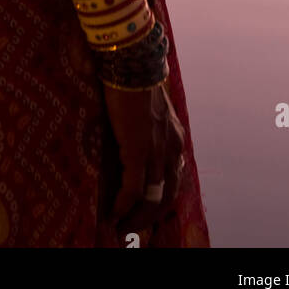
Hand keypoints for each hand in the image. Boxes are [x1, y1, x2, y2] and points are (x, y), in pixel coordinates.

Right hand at [102, 79, 185, 234]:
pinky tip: (113, 212)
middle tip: (130, 227)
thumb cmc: (135, 79)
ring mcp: (157, 150)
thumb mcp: (147, 110)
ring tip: (120, 225)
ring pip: (152, 198)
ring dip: (136, 216)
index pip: (173, 180)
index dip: (159, 201)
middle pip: (166, 196)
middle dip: (149, 217)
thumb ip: (145, 128)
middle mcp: (172, 148)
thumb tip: (130, 137)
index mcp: (175, 139)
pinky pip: (134, 188)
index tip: (143, 212)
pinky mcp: (138, 149)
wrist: (131, 61)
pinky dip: (123, 204)